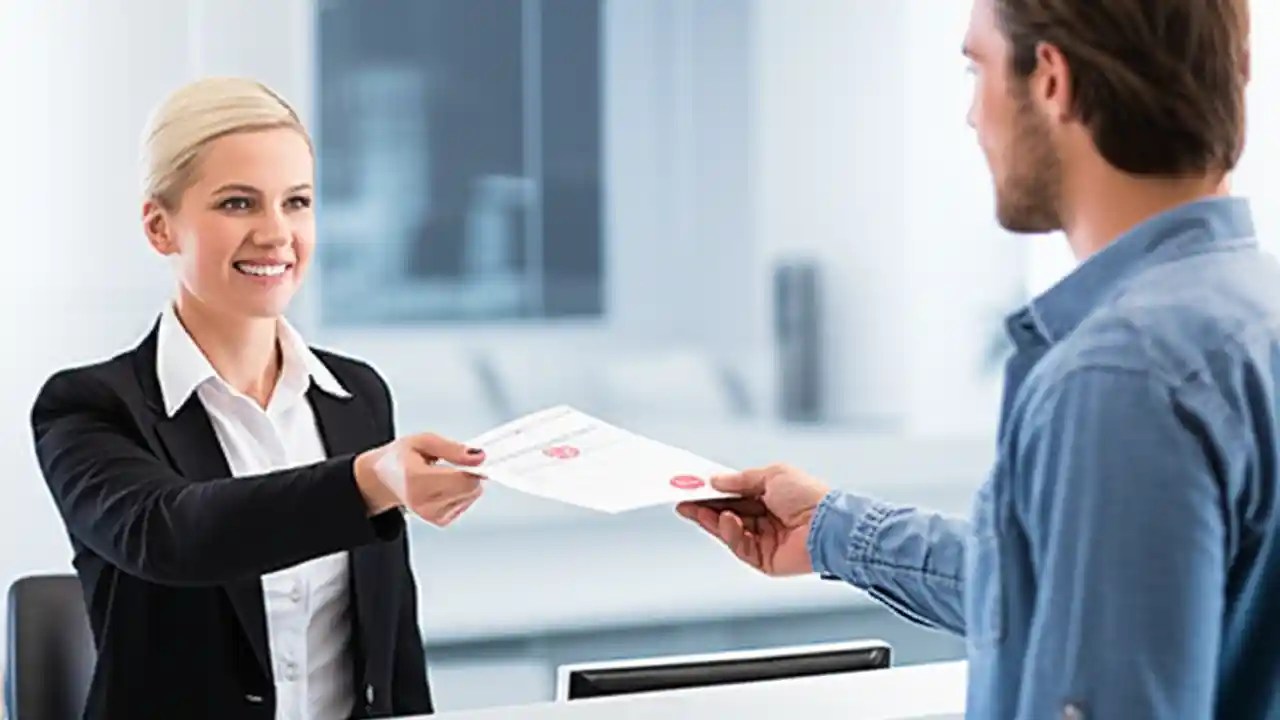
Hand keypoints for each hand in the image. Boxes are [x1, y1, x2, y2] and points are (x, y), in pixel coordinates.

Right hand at [353, 433, 485, 526]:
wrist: (384, 479)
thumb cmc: (401, 458)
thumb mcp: (423, 441)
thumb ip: (452, 449)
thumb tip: (479, 457)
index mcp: (416, 479)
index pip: (462, 480)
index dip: (474, 467)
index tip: (474, 457)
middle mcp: (423, 502)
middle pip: (470, 490)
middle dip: (471, 474)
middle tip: (456, 463)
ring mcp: (431, 515)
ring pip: (470, 497)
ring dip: (465, 483)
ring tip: (445, 474)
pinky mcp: (439, 521)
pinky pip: (465, 504)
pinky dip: (461, 493)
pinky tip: (445, 486)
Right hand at [676, 464, 829, 575]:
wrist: (828, 525)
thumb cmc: (810, 497)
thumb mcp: (772, 475)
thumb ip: (741, 480)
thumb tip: (716, 481)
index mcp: (769, 497)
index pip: (734, 495)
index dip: (713, 492)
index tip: (692, 487)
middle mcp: (766, 519)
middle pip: (727, 513)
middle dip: (704, 507)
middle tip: (682, 500)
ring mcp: (764, 540)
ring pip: (728, 531)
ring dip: (712, 519)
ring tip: (698, 509)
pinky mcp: (764, 559)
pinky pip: (739, 546)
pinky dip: (730, 533)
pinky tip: (727, 520)